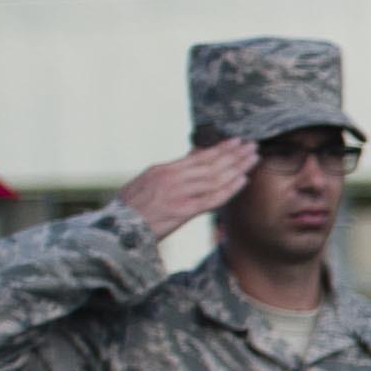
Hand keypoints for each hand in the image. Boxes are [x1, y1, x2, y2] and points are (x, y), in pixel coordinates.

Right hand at [119, 140, 257, 241]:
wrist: (117, 228)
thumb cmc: (131, 209)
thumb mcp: (148, 182)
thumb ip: (173, 171)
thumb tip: (193, 157)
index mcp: (163, 169)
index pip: (198, 156)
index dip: (219, 148)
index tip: (235, 141)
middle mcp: (171, 178)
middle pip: (209, 163)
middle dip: (233, 154)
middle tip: (251, 145)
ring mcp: (178, 194)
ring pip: (214, 177)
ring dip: (236, 167)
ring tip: (253, 158)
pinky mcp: (183, 211)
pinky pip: (212, 198)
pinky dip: (229, 189)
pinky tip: (243, 180)